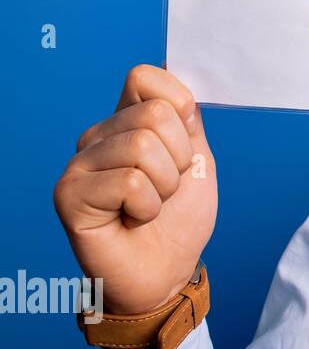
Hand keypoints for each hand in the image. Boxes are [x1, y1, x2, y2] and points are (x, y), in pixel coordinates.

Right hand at [53, 65, 217, 316]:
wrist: (165, 272)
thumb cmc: (178, 220)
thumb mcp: (198, 162)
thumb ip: (187, 121)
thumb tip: (176, 85)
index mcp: (127, 121)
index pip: (145, 76)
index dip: (179, 108)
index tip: (184, 148)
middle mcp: (98, 136)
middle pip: (154, 114)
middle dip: (180, 158)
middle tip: (166, 189)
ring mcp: (80, 163)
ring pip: (143, 146)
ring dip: (165, 185)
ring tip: (149, 206)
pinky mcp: (69, 194)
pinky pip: (130, 182)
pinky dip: (148, 207)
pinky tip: (132, 220)